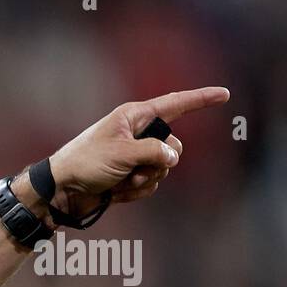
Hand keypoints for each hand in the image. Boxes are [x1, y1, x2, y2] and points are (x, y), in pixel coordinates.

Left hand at [46, 86, 228, 219]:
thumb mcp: (122, 153)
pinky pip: (149, 185)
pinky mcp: (129, 176)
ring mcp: (134, 157)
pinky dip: (135, 192)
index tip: (224, 95)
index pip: (175, 104)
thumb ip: (154, 152)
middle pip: (173, 147)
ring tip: (120, 181)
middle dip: (160, 162)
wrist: (62, 190)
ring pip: (162, 169)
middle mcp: (137, 134)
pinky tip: (115, 192)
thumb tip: (173, 157)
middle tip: (135, 169)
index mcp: (135, 117)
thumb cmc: (86, 163)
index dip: (200, 99)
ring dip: (144, 180)